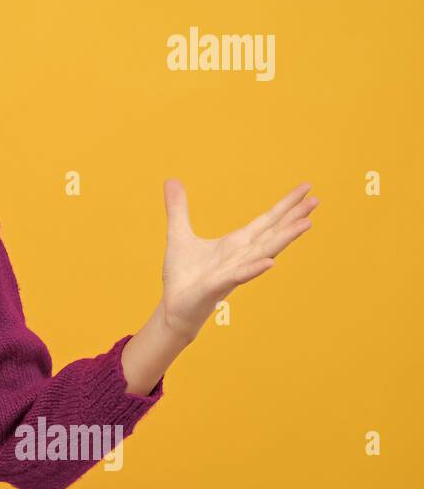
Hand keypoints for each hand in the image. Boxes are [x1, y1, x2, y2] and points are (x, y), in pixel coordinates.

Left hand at [159, 179, 316, 343]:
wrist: (173, 307)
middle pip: (273, 233)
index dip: (286, 205)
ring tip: (307, 224)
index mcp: (236, 243)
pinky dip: (254, 269)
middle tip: (316, 200)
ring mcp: (233, 271)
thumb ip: (178, 209)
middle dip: (294, 217)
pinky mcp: (218, 286)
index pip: (267, 220)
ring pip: (264, 253)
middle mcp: (242, 256)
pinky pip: (239, 276)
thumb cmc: (182, 276)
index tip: (307, 188)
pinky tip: (270, 263)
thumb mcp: (179, 235)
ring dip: (284, 239)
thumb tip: (171, 180)